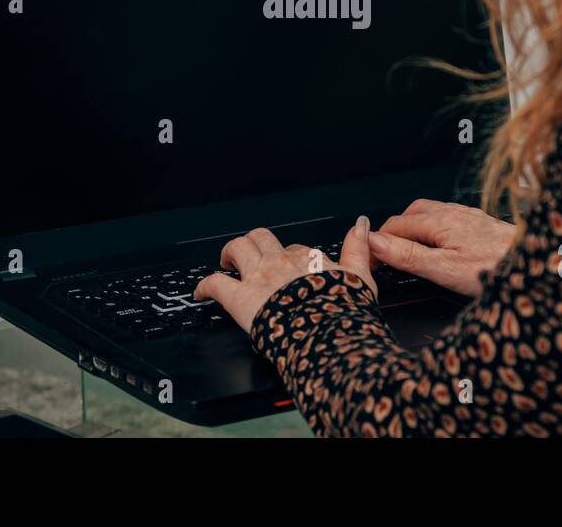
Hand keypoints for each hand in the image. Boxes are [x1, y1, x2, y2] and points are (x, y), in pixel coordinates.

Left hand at [194, 217, 377, 330]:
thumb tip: (361, 226)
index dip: (288, 257)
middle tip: (249, 255)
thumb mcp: (361, 277)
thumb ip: (358, 249)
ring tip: (226, 261)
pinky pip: (215, 283)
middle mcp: (281, 263)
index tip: (287, 266)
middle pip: (261, 238)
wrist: (328, 335)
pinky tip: (200, 293)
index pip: (294, 249)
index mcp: (308, 259)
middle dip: (254, 244)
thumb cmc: (345, 312)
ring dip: (229, 253)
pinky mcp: (240, 297)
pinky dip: (203, 286)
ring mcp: (259, 277)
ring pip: (237, 249)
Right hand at [369, 199, 515, 297]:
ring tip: (407, 249)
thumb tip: (376, 242)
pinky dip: (434, 230)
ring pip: (430, 214)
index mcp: (439, 220)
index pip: (394, 225)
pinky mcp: (481, 224)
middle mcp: (453, 212)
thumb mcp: (444, 269)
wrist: (537, 262)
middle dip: (393, 232)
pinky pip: (448, 218)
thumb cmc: (497, 268)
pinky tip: (441, 245)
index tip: (369, 259)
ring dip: (413, 228)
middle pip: (409, 214)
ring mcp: (469, 216)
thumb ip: (408, 255)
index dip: (377, 243)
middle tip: (384, 255)